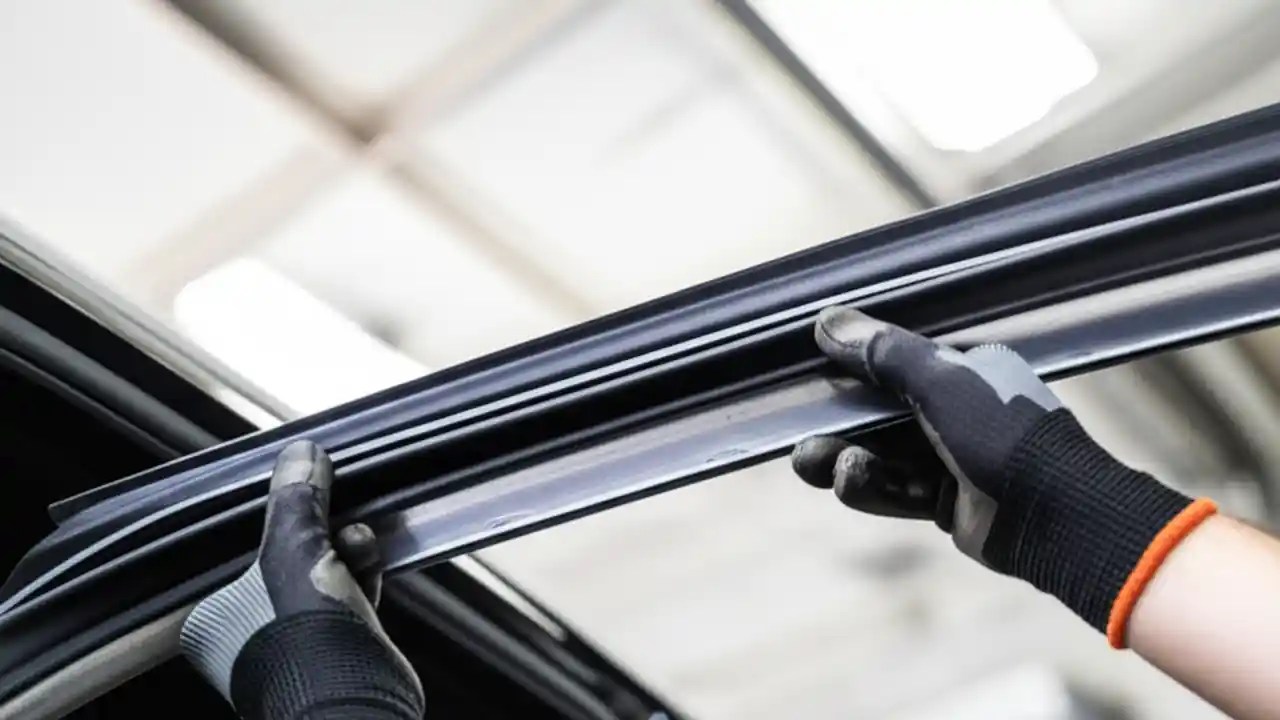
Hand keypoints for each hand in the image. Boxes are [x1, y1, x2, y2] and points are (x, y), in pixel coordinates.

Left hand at [182, 441, 423, 719]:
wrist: (353, 699)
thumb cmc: (304, 637)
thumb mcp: (294, 549)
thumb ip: (297, 501)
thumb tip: (301, 454)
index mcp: (213, 617)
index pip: (239, 549)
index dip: (276, 522)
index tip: (300, 495)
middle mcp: (247, 634)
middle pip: (286, 558)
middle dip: (320, 534)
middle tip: (333, 517)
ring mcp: (294, 642)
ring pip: (320, 576)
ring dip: (344, 551)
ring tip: (357, 543)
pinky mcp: (338, 647)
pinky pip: (347, 596)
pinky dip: (361, 576)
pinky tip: (371, 562)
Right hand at [791, 305, 1061, 563]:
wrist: (1056, 515)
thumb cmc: (1003, 432)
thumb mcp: (941, 381)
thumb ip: (884, 354)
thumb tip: (827, 321)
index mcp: (970, 371)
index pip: (900, 362)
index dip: (855, 367)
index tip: (811, 373)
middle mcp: (962, 412)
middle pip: (883, 413)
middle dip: (838, 422)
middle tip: (796, 430)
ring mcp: (955, 460)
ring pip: (884, 454)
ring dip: (845, 456)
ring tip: (808, 463)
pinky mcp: (948, 504)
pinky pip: (898, 490)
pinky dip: (871, 486)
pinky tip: (844, 480)